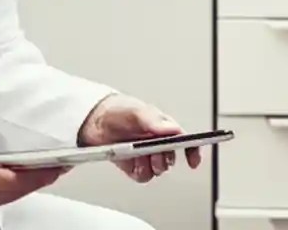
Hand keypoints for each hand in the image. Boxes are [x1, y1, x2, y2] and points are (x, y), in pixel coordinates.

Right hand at [0, 120, 66, 218]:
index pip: (16, 179)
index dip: (41, 172)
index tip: (61, 163)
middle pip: (17, 191)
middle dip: (41, 178)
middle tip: (63, 164)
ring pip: (9, 197)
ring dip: (29, 184)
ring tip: (47, 168)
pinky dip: (13, 188)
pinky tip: (20, 176)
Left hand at [77, 93, 202, 182]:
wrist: (94, 120)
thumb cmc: (118, 111)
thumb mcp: (136, 112)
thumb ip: (154, 122)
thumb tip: (173, 129)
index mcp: (163, 127)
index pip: (184, 140)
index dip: (193, 151)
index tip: (193, 161)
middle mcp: (157, 142)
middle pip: (171, 158)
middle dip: (164, 158)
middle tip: (154, 153)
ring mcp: (145, 155)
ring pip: (158, 170)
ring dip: (150, 165)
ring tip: (139, 156)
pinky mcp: (134, 166)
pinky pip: (143, 176)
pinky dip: (139, 171)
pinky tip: (132, 162)